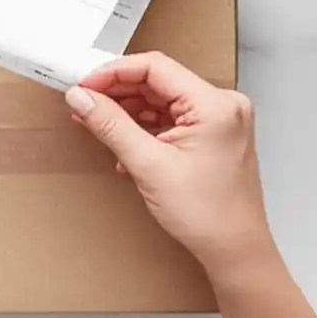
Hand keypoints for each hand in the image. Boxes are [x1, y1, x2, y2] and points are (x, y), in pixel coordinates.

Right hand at [64, 52, 270, 275]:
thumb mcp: (149, 166)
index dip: (114, 72)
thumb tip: (82, 98)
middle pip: (158, 82)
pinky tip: (121, 139)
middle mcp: (222, 105)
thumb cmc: (208, 215)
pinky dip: (144, 126)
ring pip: (162, 100)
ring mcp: (218, 120)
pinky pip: (171, 118)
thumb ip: (111, 126)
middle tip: (83, 101)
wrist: (234, 250)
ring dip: (128, 110)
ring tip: (96, 120)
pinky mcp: (212, 135)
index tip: (85, 84)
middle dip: (118, 91)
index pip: (155, 67)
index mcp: (215, 105)